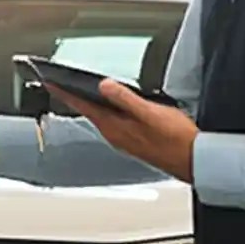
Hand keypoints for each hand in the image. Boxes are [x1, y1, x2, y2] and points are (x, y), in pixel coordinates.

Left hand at [48, 80, 197, 182]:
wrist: (195, 161)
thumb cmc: (176, 140)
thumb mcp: (150, 113)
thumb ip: (125, 98)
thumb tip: (104, 85)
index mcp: (115, 127)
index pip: (83, 105)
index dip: (65, 92)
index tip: (49, 82)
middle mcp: (116, 135)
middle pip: (88, 110)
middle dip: (73, 96)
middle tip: (59, 83)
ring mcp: (125, 138)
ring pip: (100, 116)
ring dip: (89, 102)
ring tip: (79, 90)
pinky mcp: (135, 139)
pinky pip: (113, 121)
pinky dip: (106, 109)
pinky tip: (110, 104)